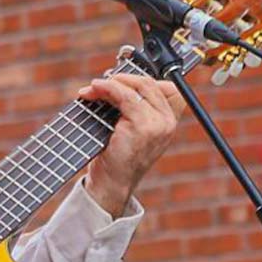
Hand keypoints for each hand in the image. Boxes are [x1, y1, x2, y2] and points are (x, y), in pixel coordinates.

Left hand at [78, 64, 184, 215]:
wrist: (111, 182)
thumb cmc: (115, 155)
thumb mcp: (128, 128)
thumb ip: (130, 107)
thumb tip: (111, 80)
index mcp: (169, 121)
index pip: (166, 87)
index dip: (139, 79)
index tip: (116, 81)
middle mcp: (168, 122)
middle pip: (150, 83)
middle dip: (121, 78)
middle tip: (98, 84)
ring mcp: (159, 124)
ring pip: (138, 87)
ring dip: (110, 83)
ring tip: (92, 88)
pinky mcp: (143, 127)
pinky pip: (125, 96)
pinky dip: (107, 88)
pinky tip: (93, 90)